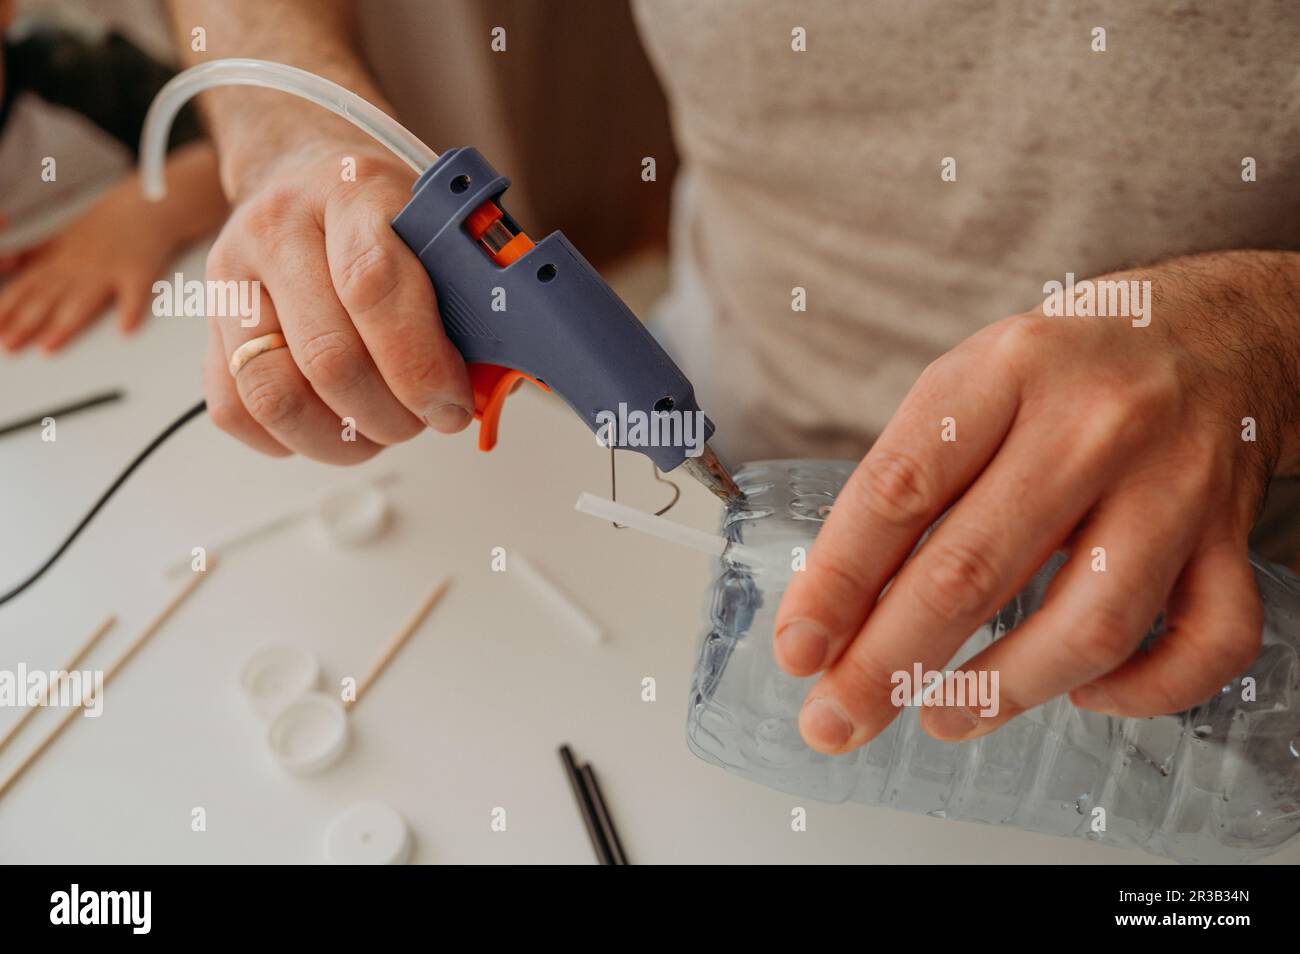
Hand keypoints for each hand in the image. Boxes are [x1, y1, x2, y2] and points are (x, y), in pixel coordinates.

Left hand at [0, 141, 226, 353]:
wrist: (145, 206)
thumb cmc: (108, 224)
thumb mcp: (63, 235)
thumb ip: (37, 254)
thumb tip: (10, 263)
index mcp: (61, 259)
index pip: (27, 286)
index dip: (8, 308)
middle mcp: (80, 266)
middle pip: (49, 297)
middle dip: (26, 323)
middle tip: (10, 345)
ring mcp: (109, 270)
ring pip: (83, 300)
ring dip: (65, 324)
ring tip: (49, 346)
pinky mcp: (139, 273)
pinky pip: (135, 294)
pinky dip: (131, 311)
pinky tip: (125, 329)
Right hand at [201, 142, 472, 463]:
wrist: (305, 169)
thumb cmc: (387, 213)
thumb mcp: (442, 227)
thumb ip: (471, 294)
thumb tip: (490, 384)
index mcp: (351, 191)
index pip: (374, 286)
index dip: (419, 364)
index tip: (451, 403)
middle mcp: (278, 227)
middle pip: (328, 357)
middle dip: (391, 414)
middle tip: (425, 420)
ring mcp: (233, 276)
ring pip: (273, 394)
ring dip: (341, 439)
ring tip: (380, 430)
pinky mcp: (207, 322)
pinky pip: (234, 410)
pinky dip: (291, 438)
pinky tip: (333, 423)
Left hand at [774, 252, 1299, 752]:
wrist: (1218, 330)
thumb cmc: (1066, 370)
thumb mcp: (972, 386)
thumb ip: (908, 482)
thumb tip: (832, 610)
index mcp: (1004, 372)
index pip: (900, 489)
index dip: (837, 581)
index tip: (797, 648)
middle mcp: (1094, 424)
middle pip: (974, 568)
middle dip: (889, 663)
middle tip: (836, 719)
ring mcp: (1175, 485)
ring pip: (1089, 623)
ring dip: (999, 693)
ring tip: (938, 720)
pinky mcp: (1233, 539)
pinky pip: (1206, 643)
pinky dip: (1142, 691)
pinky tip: (1082, 693)